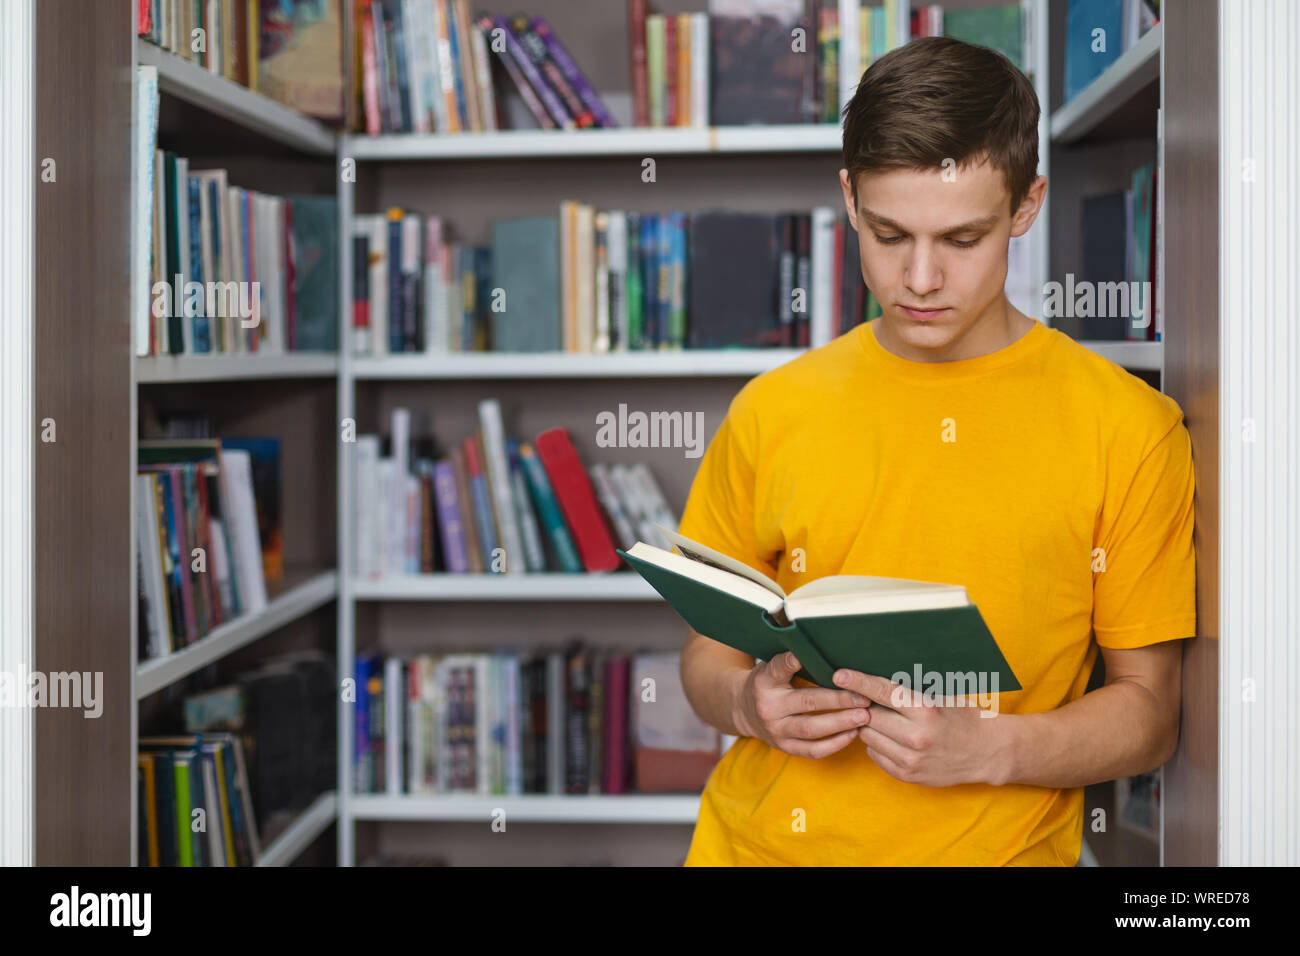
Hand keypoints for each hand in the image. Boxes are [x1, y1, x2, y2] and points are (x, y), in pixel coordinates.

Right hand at [731, 652, 872, 758]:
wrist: (744, 710)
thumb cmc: (768, 682)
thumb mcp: (771, 666)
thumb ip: (791, 661)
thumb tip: (828, 648)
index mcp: (765, 681)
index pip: (779, 668)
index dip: (793, 661)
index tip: (807, 655)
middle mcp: (768, 707)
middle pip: (806, 703)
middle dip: (838, 700)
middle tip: (863, 697)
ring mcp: (776, 730)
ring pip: (812, 729)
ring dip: (841, 723)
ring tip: (864, 716)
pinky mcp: (785, 747)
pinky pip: (813, 750)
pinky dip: (835, 744)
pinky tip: (853, 733)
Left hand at [832, 669, 1011, 786]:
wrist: (987, 752)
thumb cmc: (964, 717)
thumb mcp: (940, 697)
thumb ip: (908, 692)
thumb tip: (871, 681)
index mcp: (926, 711)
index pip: (884, 692)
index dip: (859, 682)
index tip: (839, 674)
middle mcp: (916, 737)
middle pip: (870, 716)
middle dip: (865, 706)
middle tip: (868, 700)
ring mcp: (911, 759)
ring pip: (868, 736)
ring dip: (870, 726)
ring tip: (886, 721)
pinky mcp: (907, 775)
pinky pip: (875, 755)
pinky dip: (878, 744)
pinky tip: (892, 738)